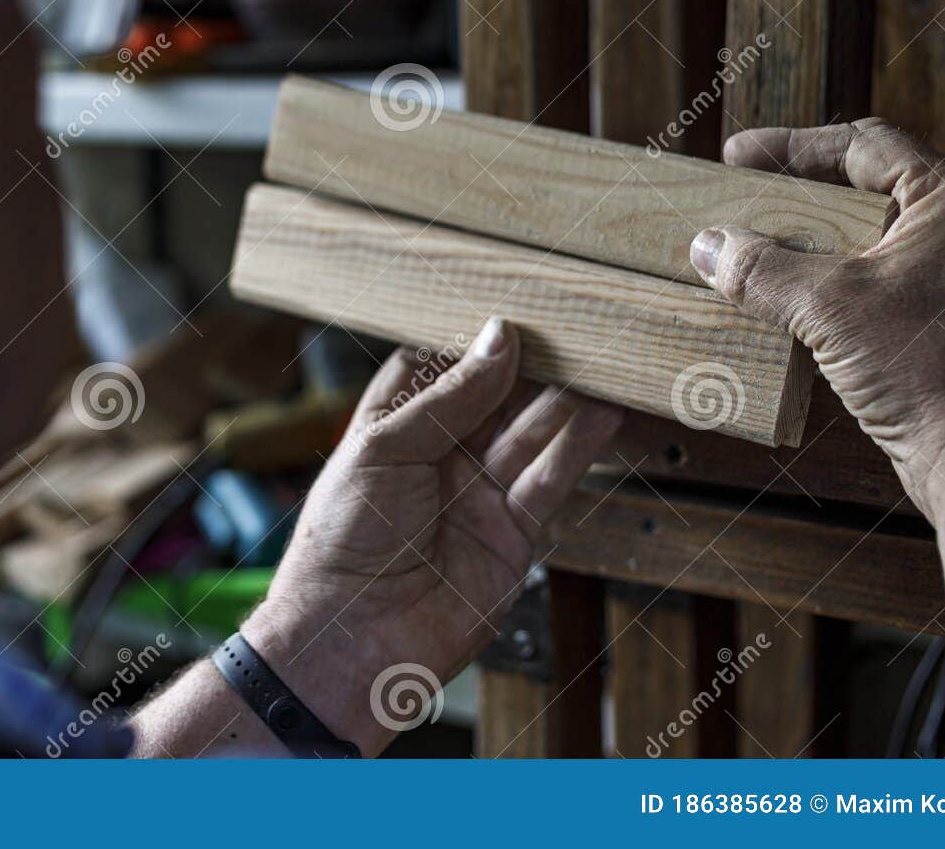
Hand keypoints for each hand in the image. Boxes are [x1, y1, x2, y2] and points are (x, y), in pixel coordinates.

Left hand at [243, 318, 621, 754]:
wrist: (351, 639)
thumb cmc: (341, 540)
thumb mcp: (385, 448)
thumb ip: (450, 396)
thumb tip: (499, 337)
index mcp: (392, 428)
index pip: (437, 367)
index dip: (472, 340)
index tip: (513, 306)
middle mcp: (437, 457)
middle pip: (494, 398)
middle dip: (531, 364)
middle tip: (573, 326)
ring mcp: (476, 495)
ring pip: (529, 434)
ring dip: (565, 400)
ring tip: (602, 361)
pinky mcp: (510, 535)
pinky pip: (548, 481)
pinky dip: (578, 447)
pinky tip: (603, 413)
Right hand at [689, 118, 944, 524]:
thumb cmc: (936, 373)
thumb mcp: (830, 307)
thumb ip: (763, 268)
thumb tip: (710, 245)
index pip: (864, 145)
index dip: (793, 145)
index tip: (739, 155)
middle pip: (866, 188)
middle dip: (797, 194)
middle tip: (742, 198)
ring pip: (869, 240)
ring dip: (810, 244)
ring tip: (755, 252)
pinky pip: (877, 284)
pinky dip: (830, 285)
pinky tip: (788, 304)